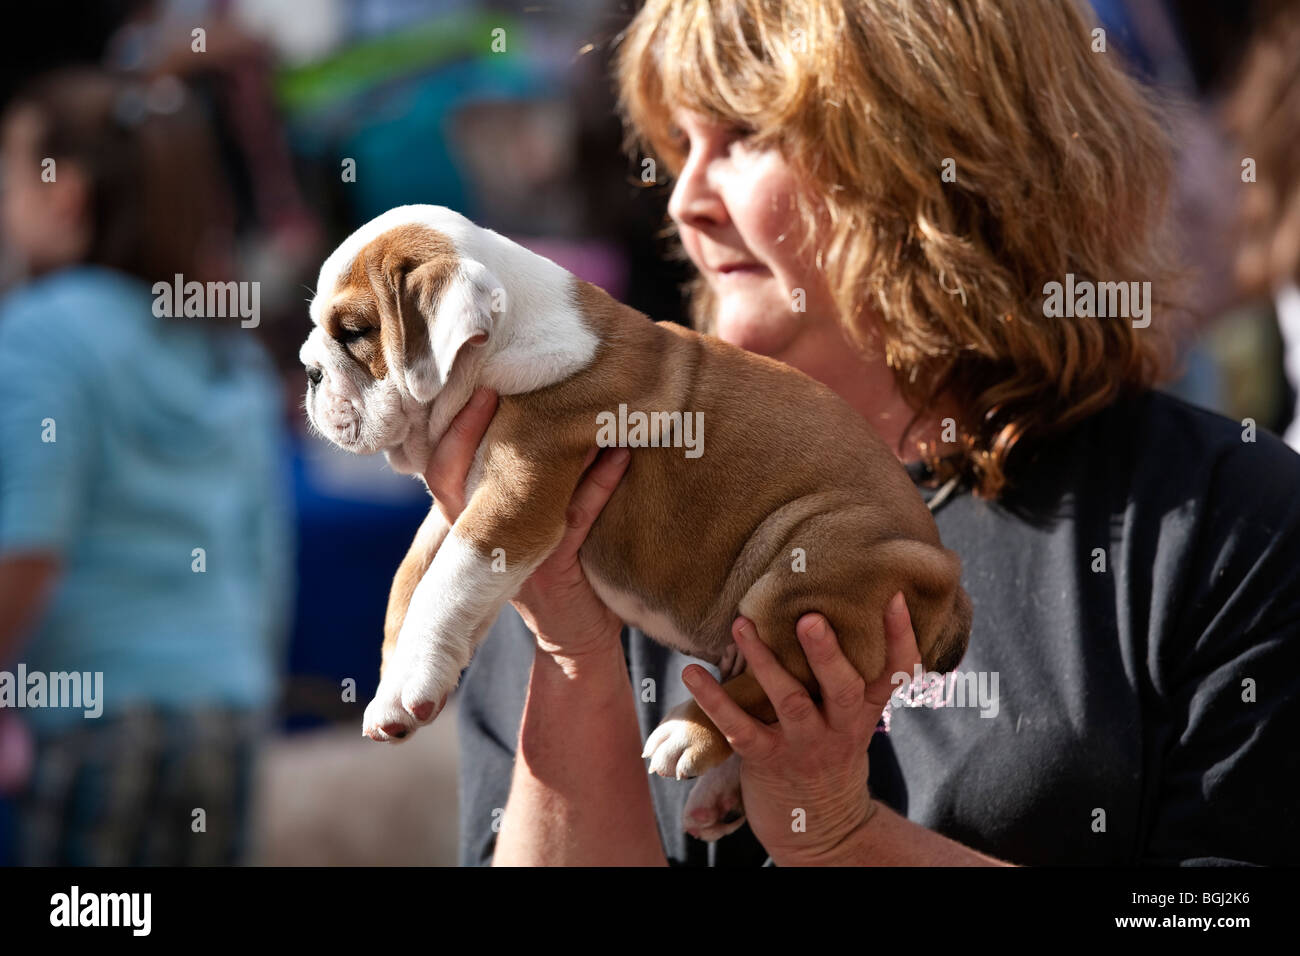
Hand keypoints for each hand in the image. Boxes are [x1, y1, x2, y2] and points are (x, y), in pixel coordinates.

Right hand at [422, 387, 630, 660]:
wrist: (577, 639)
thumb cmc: (553, 565)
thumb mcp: (525, 519)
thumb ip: (518, 474)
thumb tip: (537, 402)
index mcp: (468, 518)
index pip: (437, 465)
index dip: (445, 425)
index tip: (465, 378)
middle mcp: (480, 534)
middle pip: (450, 476)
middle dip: (467, 427)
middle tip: (498, 381)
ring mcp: (514, 553)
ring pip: (513, 491)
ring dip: (545, 443)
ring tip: (576, 398)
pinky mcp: (554, 569)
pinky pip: (576, 516)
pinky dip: (600, 481)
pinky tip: (621, 454)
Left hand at [680, 593, 922, 865]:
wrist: (820, 827)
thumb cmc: (830, 751)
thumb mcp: (848, 716)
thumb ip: (838, 673)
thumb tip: (814, 604)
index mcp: (866, 709)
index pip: (894, 673)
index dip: (898, 636)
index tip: (894, 598)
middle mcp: (841, 727)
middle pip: (844, 688)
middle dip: (827, 653)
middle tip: (810, 618)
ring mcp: (805, 745)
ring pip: (789, 701)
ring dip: (763, 661)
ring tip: (741, 625)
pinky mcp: (768, 760)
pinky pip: (739, 729)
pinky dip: (714, 700)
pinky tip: (692, 673)